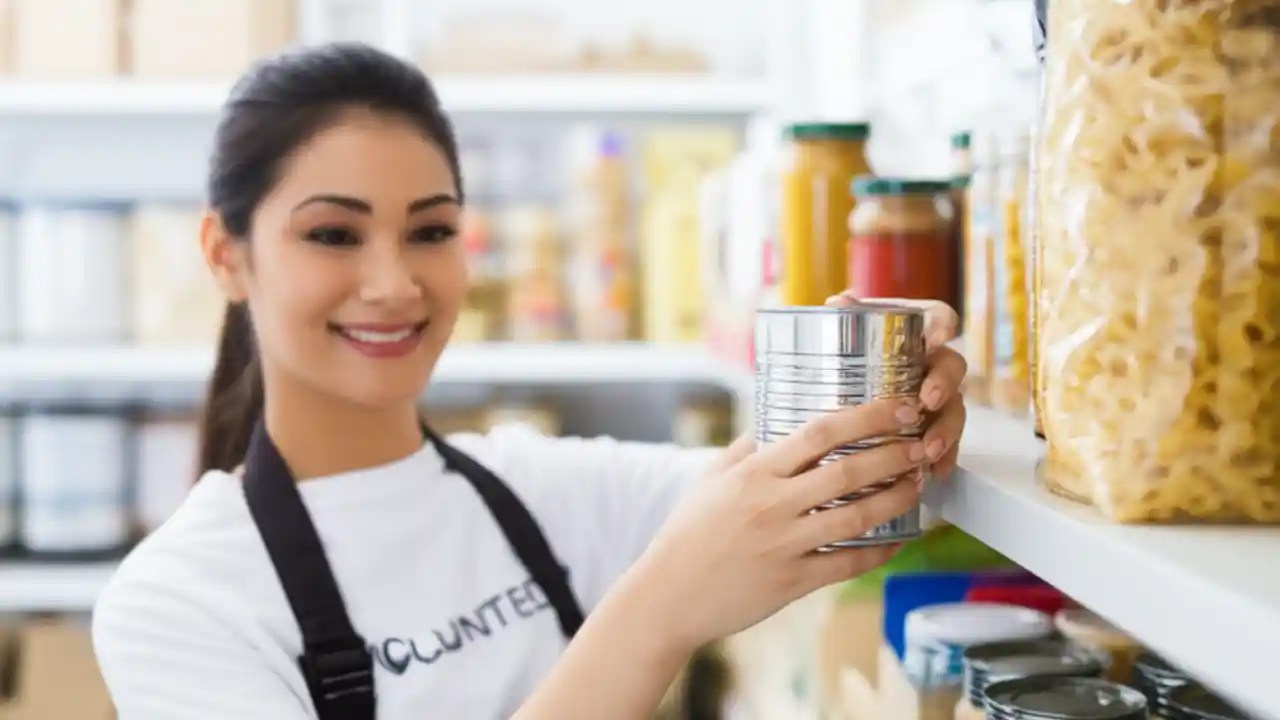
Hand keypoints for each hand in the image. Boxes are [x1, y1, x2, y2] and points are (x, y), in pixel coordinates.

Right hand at [633, 397, 928, 652]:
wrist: (668, 596)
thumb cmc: (688, 533)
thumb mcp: (711, 479)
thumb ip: (747, 447)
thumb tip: (777, 418)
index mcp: (753, 472)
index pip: (819, 432)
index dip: (866, 416)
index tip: (897, 407)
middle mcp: (772, 504)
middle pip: (848, 470)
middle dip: (895, 453)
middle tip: (923, 442)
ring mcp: (784, 545)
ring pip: (857, 516)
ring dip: (897, 499)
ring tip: (920, 484)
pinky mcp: (792, 582)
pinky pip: (847, 563)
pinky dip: (880, 551)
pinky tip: (900, 539)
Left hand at [824, 292, 967, 480]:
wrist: (841, 383)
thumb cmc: (847, 352)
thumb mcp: (842, 332)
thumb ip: (843, 316)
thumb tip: (840, 303)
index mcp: (915, 330)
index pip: (939, 317)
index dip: (943, 324)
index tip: (937, 337)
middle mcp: (932, 360)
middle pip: (952, 366)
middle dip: (944, 384)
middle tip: (927, 400)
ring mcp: (937, 394)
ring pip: (954, 407)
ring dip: (946, 429)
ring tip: (929, 448)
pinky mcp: (933, 426)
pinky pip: (950, 442)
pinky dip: (945, 458)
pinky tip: (936, 472)